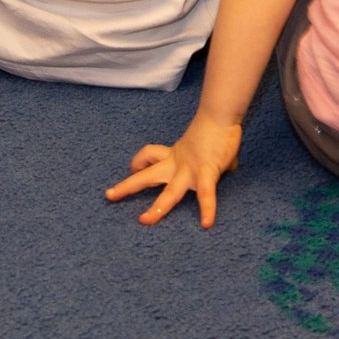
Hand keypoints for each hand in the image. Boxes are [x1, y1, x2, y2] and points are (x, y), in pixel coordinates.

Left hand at [103, 111, 242, 227]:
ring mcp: (190, 170)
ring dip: (157, 208)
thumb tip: (229, 166)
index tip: (133, 168)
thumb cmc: (215, 130)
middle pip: (147, 175)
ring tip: (145, 221)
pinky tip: (206, 223)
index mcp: (174, 155)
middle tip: (109, 196)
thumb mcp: (204, 146)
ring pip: (170, 192)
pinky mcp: (207, 172)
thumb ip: (210, 160)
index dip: (138, 162)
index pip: (149, 156)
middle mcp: (177, 164)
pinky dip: (207, 209)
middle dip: (128, 187)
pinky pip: (206, 194)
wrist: (220, 114)